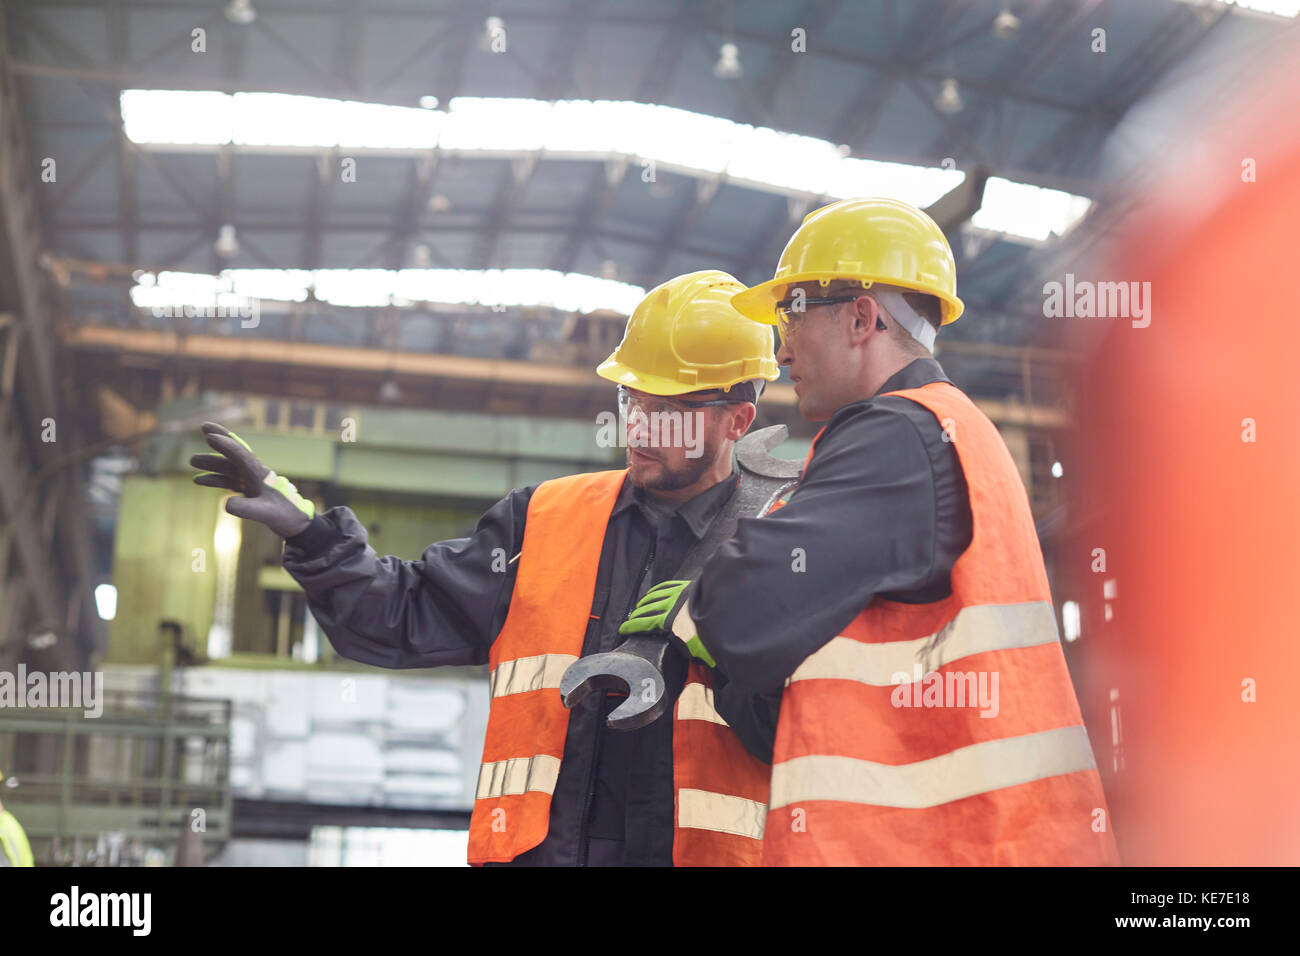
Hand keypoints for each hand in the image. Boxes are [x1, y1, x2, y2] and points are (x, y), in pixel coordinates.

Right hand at [189, 422, 314, 537]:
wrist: (297, 524)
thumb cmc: (286, 516)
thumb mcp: (266, 514)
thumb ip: (246, 509)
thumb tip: (224, 504)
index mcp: (260, 473)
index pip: (240, 454)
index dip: (225, 444)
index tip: (209, 435)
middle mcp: (254, 474)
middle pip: (233, 454)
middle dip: (219, 440)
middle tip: (203, 426)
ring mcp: (251, 482)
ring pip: (227, 468)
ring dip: (211, 464)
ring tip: (191, 460)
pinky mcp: (249, 491)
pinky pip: (228, 482)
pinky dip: (214, 480)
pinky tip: (198, 481)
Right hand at [620, 580, 715, 667]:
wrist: (729, 611)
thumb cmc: (713, 635)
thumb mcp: (696, 651)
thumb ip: (684, 647)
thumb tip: (679, 646)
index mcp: (670, 622)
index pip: (645, 624)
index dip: (631, 627)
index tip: (623, 629)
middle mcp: (671, 606)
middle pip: (647, 609)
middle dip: (636, 614)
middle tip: (630, 619)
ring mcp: (679, 594)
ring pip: (655, 596)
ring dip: (645, 601)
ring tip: (639, 605)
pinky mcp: (688, 587)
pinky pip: (668, 586)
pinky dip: (657, 590)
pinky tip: (655, 591)